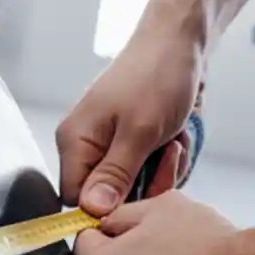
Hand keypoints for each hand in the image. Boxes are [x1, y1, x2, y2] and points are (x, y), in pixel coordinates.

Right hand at [57, 25, 202, 216]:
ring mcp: (108, 145)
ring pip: (131, 187)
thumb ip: (114, 175)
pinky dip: (165, 162)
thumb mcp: (139, 131)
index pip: (76, 199)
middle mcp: (85, 146)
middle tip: (166, 156)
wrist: (179, 43)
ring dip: (160, 172)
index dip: (105, 206)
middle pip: (107, 197)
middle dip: (144, 186)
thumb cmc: (157, 76)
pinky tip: (174, 140)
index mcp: (74, 141)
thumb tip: (91, 211)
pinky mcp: (129, 143)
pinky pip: (145, 173)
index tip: (139, 190)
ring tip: (172, 142)